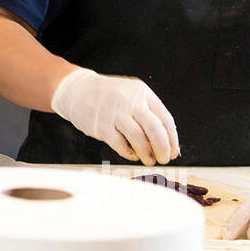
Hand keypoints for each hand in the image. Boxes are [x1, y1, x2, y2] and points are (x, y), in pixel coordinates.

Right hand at [50, 67, 178, 165]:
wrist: (76, 90)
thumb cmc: (107, 95)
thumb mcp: (131, 94)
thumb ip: (148, 112)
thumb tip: (167, 141)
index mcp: (141, 92)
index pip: (165, 119)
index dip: (172, 139)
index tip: (174, 151)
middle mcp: (130, 101)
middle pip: (155, 130)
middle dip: (163, 148)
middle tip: (165, 159)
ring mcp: (115, 113)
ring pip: (139, 139)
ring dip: (147, 154)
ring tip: (149, 160)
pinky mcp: (101, 126)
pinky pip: (121, 145)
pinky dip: (129, 153)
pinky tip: (132, 154)